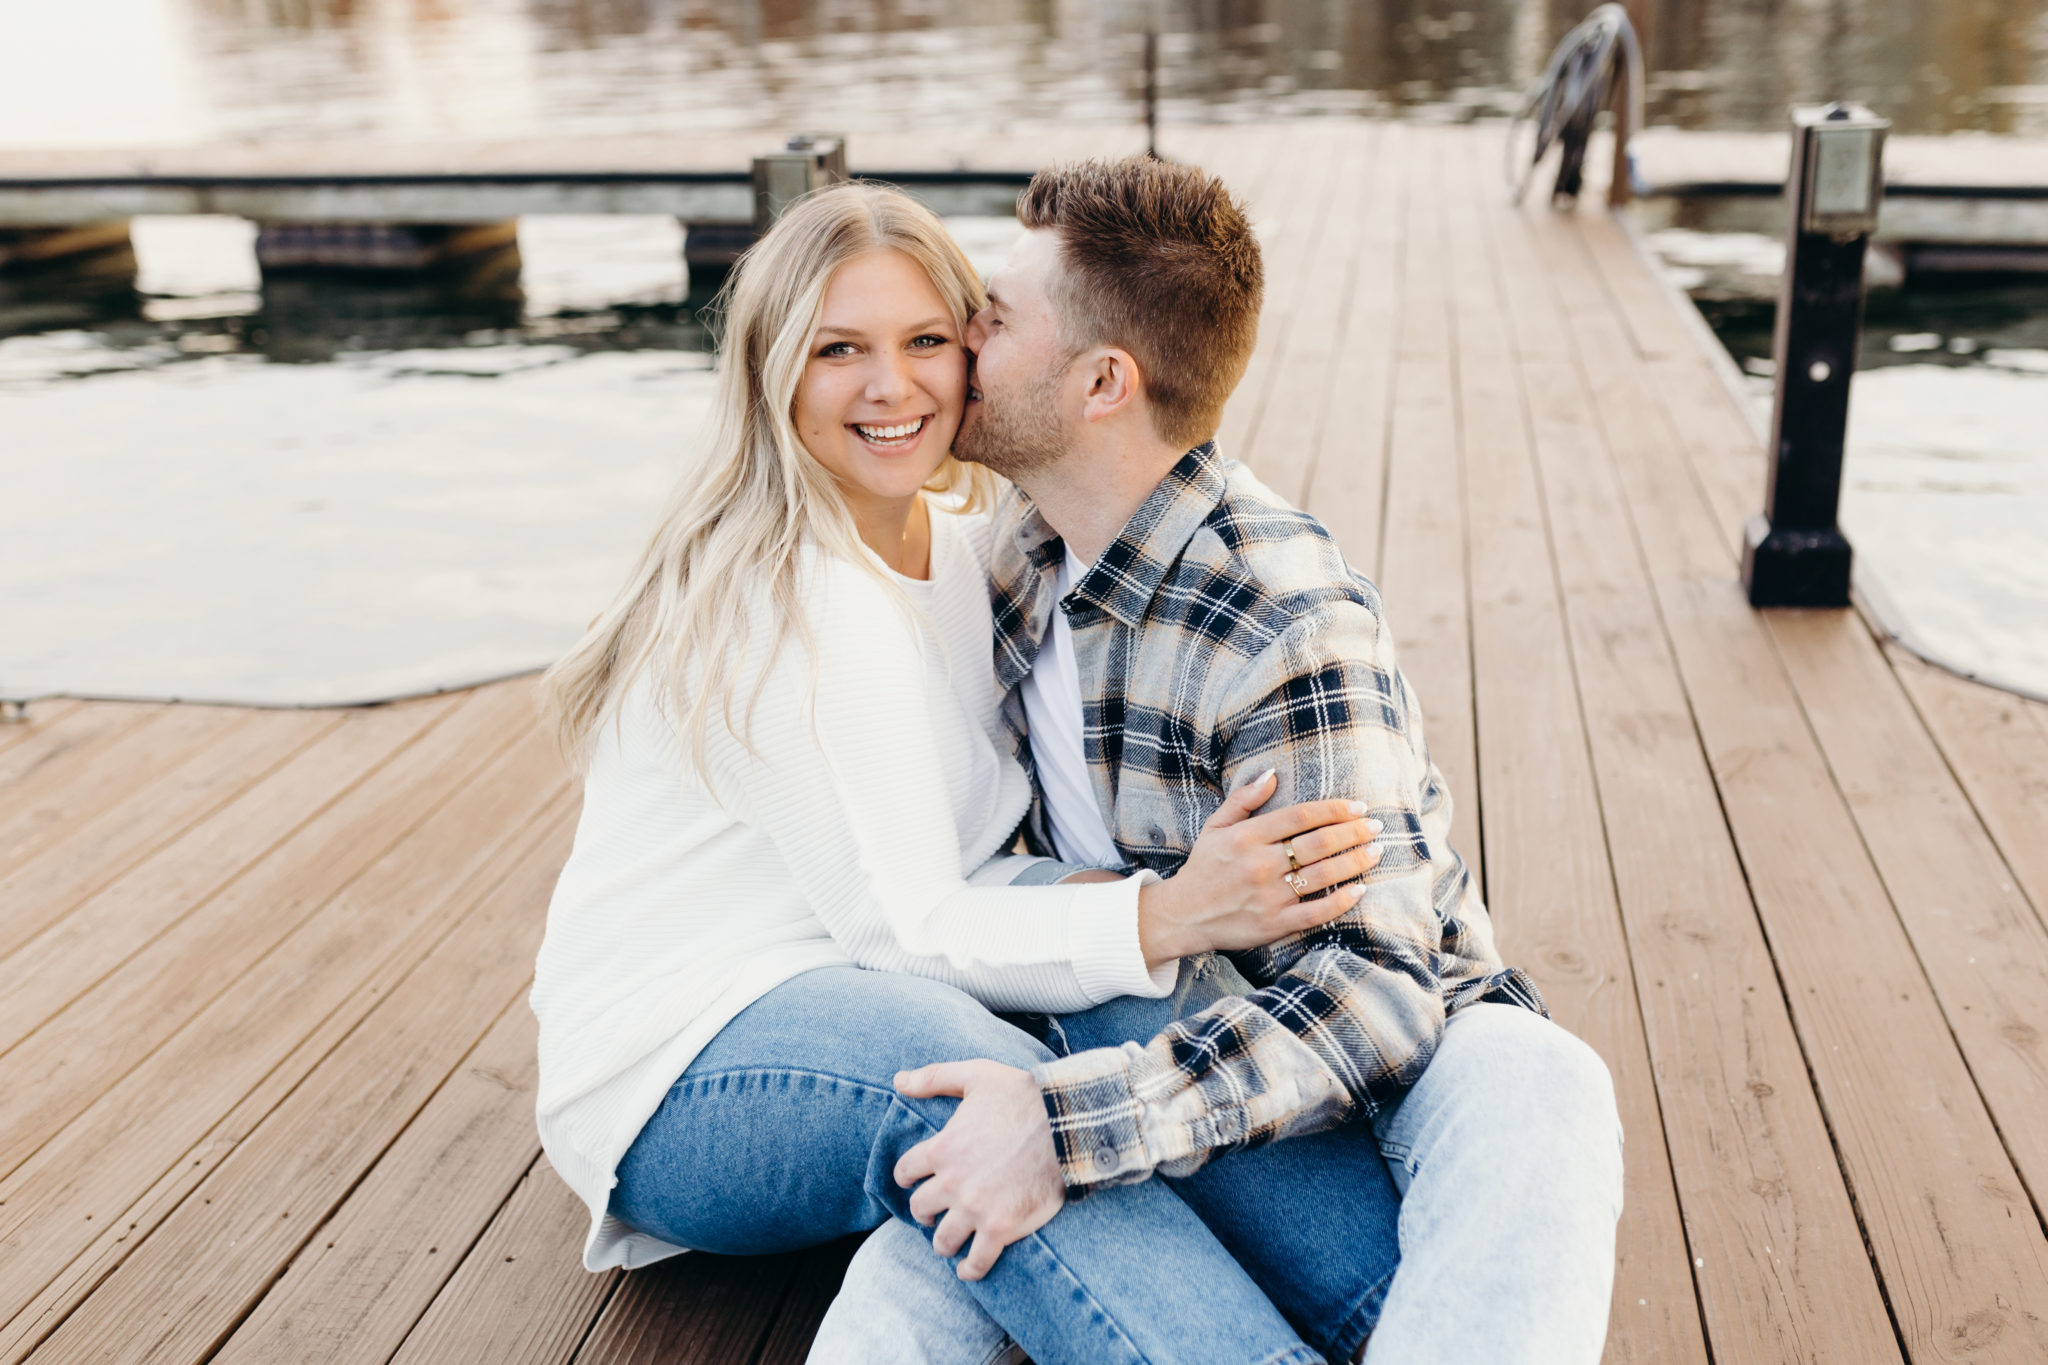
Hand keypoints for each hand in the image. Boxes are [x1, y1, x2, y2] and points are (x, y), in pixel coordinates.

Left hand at [892, 1060, 1064, 1280]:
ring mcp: (976, 1209)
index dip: (908, 1178)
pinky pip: (976, 1261)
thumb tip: (899, 1080)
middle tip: (933, 1214)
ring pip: (943, 1240)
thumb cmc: (1023, 1097)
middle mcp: (953, 1183)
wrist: (1068, 1125)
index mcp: (943, 1148)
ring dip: (944, 1243)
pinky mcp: (1001, 1228)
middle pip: (920, 1209)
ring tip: (950, 1242)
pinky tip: (968, 1269)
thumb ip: (934, 1076)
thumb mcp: (977, 1075)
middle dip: (924, 1213)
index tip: (915, 1182)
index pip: (905, 1171)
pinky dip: (969, 1270)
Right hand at [1136, 771, 1381, 963]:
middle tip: (1376, 826)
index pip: (1300, 816)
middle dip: (1354, 832)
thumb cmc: (1204, 867)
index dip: (1334, 809)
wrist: (1183, 915)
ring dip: (1355, 861)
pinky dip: (1341, 901)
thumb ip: (1243, 800)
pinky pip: (1316, 912)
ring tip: (1376, 851)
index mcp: (1246, 837)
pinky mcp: (1274, 924)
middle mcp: (1259, 865)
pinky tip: (1360, 889)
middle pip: (1318, 843)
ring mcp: (1268, 896)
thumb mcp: (1215, 827)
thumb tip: (1273, 774)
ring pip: (1323, 875)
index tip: (1358, 806)